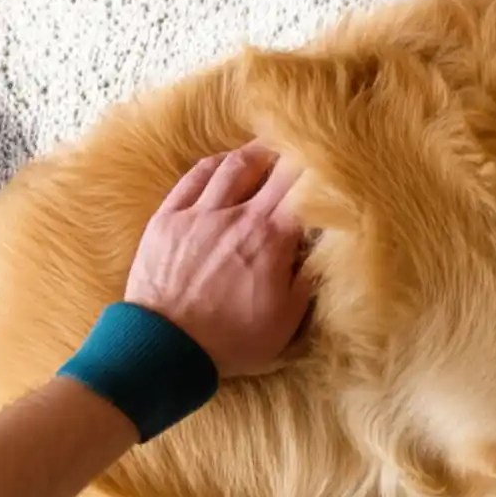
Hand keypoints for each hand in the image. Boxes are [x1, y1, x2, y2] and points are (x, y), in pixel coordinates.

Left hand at [125, 142, 312, 376]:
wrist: (164, 348)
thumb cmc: (231, 340)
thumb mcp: (285, 320)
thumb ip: (306, 278)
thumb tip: (321, 248)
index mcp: (271, 239)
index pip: (304, 189)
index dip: (320, 172)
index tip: (332, 165)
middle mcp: (236, 216)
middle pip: (272, 168)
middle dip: (293, 154)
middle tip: (305, 148)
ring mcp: (198, 214)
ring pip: (231, 166)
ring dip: (255, 152)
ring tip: (268, 149)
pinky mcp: (167, 219)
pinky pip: (193, 178)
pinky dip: (215, 164)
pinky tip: (226, 162)